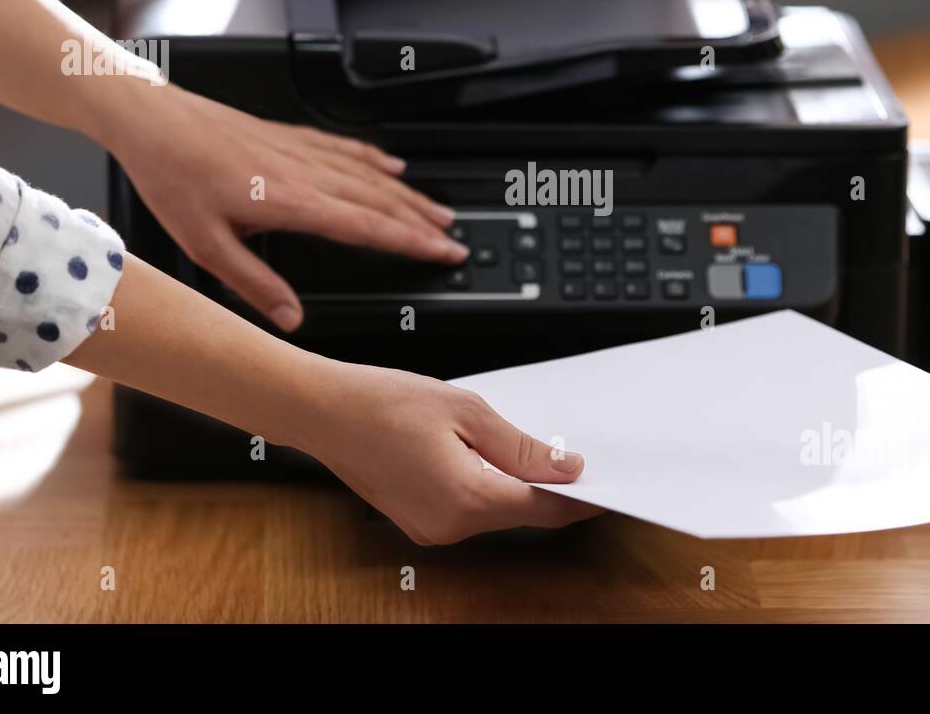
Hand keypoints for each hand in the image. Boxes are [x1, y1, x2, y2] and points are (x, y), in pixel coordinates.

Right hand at [67, 255, 599, 545]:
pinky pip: (470, 508)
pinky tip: (491, 456)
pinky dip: (488, 486)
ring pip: (497, 512)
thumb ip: (522, 445)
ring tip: (531, 446)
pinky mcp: (418, 521)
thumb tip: (566, 467)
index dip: (582, 498)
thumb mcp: (465, 409)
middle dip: (551, 487)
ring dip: (518, 485)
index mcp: (468, 498)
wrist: (322, 409)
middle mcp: (450, 525)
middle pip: (523, 514)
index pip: (546, 509)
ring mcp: (431, 528)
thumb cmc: (382, 401)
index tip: (608, 486)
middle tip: (576, 454)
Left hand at [106, 87, 468, 330]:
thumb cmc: (172, 176)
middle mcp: (306, 172)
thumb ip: (254, 284)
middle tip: (454, 239)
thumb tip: (292, 318)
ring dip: (409, 195)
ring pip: (370, 175)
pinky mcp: (290, 136)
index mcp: (291, 201)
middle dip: (423, 222)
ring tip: (438, 210)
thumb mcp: (204, 245)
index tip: (442, 251)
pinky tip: (392, 166)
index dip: (412, 242)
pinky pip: (347, 149)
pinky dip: (376, 160)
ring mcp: (301, 150)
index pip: (368, 227)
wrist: (153, 119)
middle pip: (381, 201)